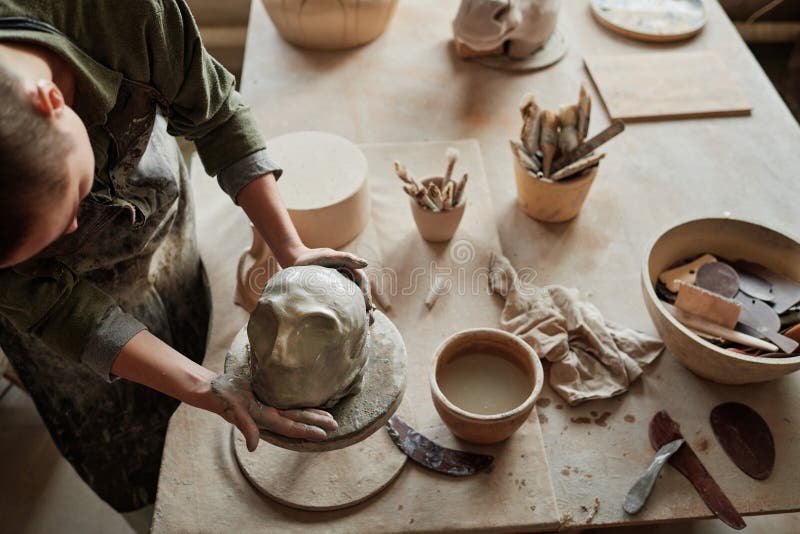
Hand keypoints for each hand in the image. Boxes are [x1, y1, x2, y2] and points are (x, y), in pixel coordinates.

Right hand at [209, 371, 337, 451]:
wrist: (214, 389)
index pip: (290, 426)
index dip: (307, 430)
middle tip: (336, 425)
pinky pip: (289, 402)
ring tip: (330, 418)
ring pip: (296, 412)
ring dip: (313, 415)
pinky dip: (302, 404)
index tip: (324, 434)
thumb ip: (244, 427)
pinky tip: (312, 403)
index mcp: (263, 419)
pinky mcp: (268, 398)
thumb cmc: (221, 399)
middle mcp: (270, 415)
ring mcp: (270, 407)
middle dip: (316, 423)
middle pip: (298, 419)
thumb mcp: (232, 411)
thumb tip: (253, 448)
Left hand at [292, 246, 374, 323]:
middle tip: (370, 320)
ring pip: (355, 299)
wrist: (296, 261)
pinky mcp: (334, 294)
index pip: (363, 282)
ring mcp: (341, 286)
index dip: (366, 294)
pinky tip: (350, 324)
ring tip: (364, 325)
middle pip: (361, 292)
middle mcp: (348, 278)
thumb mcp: (329, 256)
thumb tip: (366, 264)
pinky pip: (344, 304)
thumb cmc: (312, 258)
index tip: (368, 307)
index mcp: (350, 268)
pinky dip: (349, 313)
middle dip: (367, 306)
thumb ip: (347, 258)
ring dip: (360, 311)